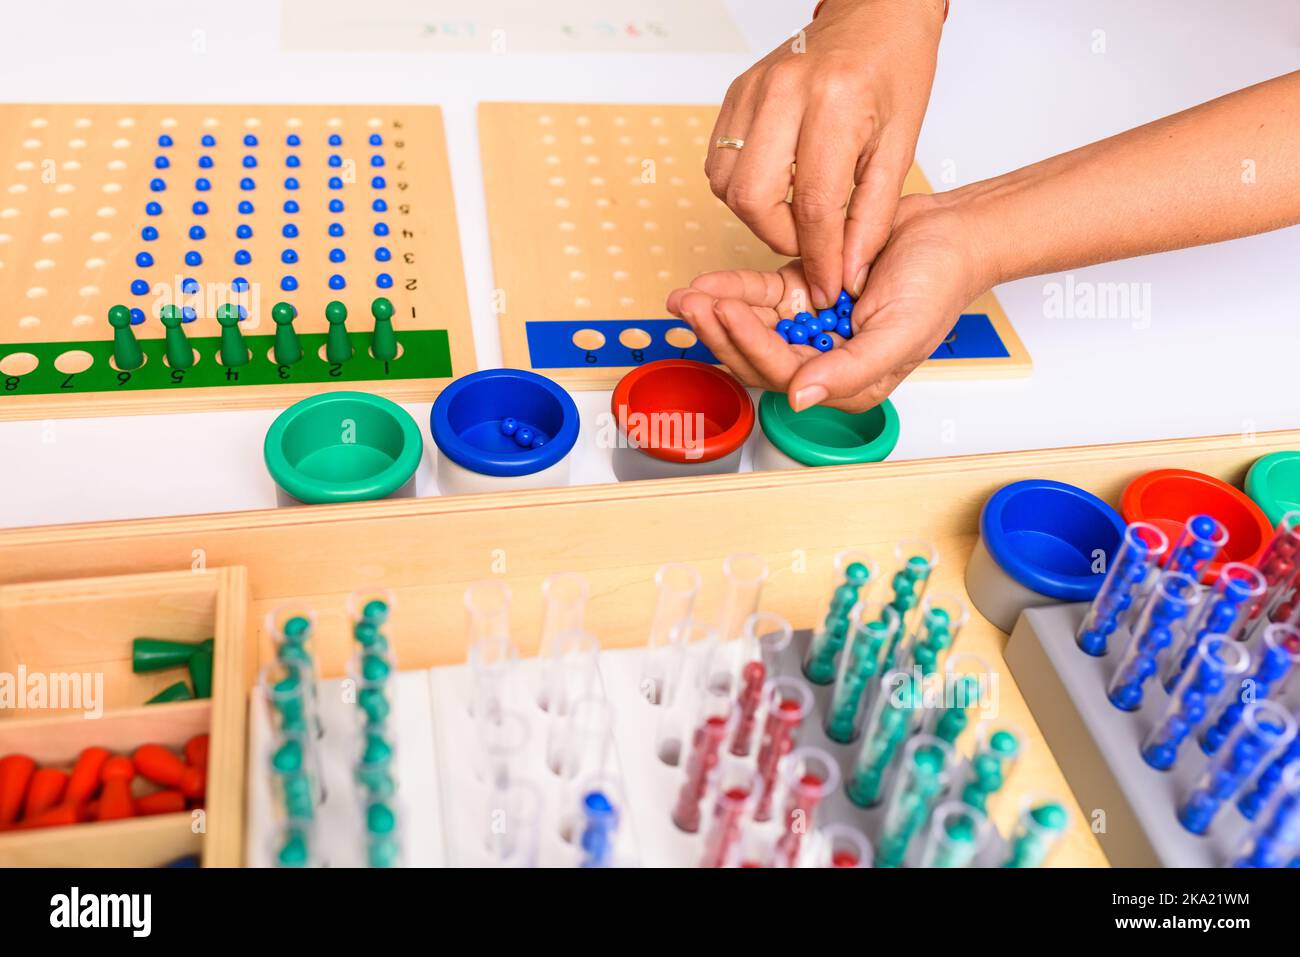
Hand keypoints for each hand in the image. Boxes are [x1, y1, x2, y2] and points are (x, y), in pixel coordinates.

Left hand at [666, 194, 991, 412]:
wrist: (951, 233)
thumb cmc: (938, 285)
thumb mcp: (899, 335)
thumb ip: (848, 372)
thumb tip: (800, 400)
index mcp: (847, 382)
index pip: (785, 373)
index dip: (751, 345)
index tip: (727, 312)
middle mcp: (823, 359)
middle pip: (757, 357)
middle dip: (721, 334)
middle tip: (690, 308)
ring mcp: (809, 325)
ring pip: (752, 326)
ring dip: (717, 314)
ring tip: (685, 298)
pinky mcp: (802, 291)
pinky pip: (760, 296)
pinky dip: (734, 289)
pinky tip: (708, 285)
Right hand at [705, 0, 943, 309]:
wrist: (874, 14)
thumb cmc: (894, 69)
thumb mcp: (900, 146)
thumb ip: (872, 215)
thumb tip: (848, 271)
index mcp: (836, 103)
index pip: (816, 204)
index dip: (819, 256)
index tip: (828, 284)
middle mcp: (785, 92)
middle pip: (753, 199)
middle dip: (779, 237)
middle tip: (810, 240)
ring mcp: (752, 90)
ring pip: (726, 185)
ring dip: (758, 214)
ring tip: (796, 209)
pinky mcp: (735, 94)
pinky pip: (719, 162)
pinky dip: (744, 187)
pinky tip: (779, 182)